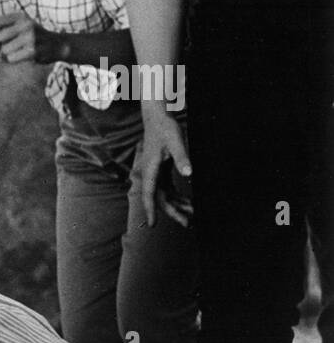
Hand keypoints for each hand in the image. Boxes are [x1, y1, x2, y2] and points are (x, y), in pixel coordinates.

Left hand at [0, 12, 61, 63]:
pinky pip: (11, 58)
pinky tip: (23, 56)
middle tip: (12, 45)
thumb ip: (3, 29)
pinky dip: (14, 59)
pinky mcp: (32, 51)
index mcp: (22, 16)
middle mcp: (26, 24)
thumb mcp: (22, 26)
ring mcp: (30, 37)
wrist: (58, 45)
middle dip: (2, 44)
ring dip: (9, 54)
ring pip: (4, 50)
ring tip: (20, 50)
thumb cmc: (34, 36)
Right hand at [140, 110, 192, 227]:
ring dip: (178, 205)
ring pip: (165, 195)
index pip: (149, 194)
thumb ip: (182, 158)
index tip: (152, 225)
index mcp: (151, 169)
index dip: (151, 210)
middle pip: (160, 198)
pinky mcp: (161, 171)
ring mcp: (156, 174)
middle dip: (174, 212)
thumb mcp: (175, 141)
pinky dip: (179, 196)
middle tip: (188, 223)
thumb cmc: (165, 128)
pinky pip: (169, 189)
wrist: (158, 118)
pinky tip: (189, 202)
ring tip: (194, 213)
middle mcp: (151, 174)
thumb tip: (189, 174)